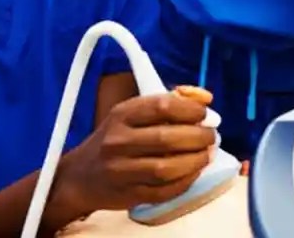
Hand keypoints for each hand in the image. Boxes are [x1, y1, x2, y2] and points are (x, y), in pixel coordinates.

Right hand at [55, 93, 216, 214]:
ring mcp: (121, 170)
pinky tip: (193, 172)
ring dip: (195, 161)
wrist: (81, 176)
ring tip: (207, 154)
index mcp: (121, 114)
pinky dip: (185, 181)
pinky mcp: (128, 194)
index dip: (190, 110)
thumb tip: (206, 99)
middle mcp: (118, 141)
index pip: (162, 106)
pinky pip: (164, 190)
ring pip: (167, 167)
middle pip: (168, 138)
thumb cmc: (115, 139)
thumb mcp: (133, 114)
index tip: (205, 114)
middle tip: (212, 136)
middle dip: (199, 137)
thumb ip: (169, 102)